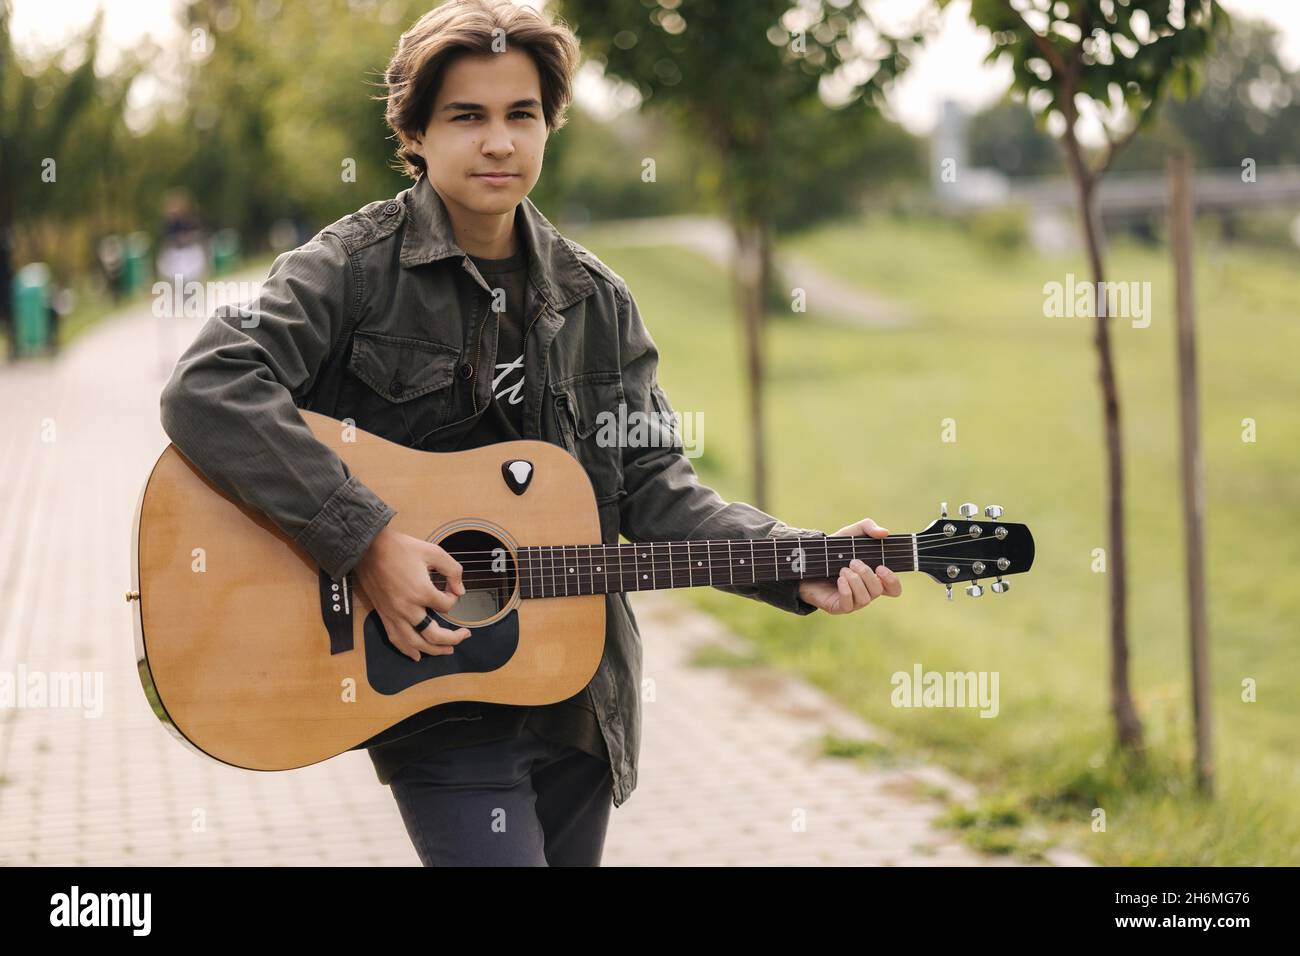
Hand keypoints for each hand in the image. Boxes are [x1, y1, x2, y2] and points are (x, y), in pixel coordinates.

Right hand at [352, 524, 471, 661]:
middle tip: (464, 636)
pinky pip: (395, 639)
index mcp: (422, 591)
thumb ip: (452, 570)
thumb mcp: (433, 551)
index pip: (447, 606)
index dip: (454, 598)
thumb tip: (460, 590)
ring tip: (447, 651)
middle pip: (434, 634)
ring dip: (433, 651)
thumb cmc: (401, 548)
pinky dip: (407, 650)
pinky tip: (416, 655)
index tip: (451, 590)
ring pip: (416, 643)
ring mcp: (394, 614)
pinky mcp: (383, 615)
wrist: (369, 548)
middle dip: (453, 638)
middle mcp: (408, 608)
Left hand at [796, 517, 901, 613]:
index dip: (892, 580)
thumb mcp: (849, 534)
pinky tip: (839, 579)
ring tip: (842, 570)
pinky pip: (849, 604)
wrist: (806, 562)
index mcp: (873, 578)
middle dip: (867, 574)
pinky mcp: (838, 607)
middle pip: (879, 591)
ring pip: (865, 598)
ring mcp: (853, 601)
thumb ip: (868, 527)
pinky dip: (846, 590)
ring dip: (855, 581)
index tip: (880, 567)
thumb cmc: (832, 550)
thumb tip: (885, 533)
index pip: (894, 589)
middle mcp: (866, 592)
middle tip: (853, 562)